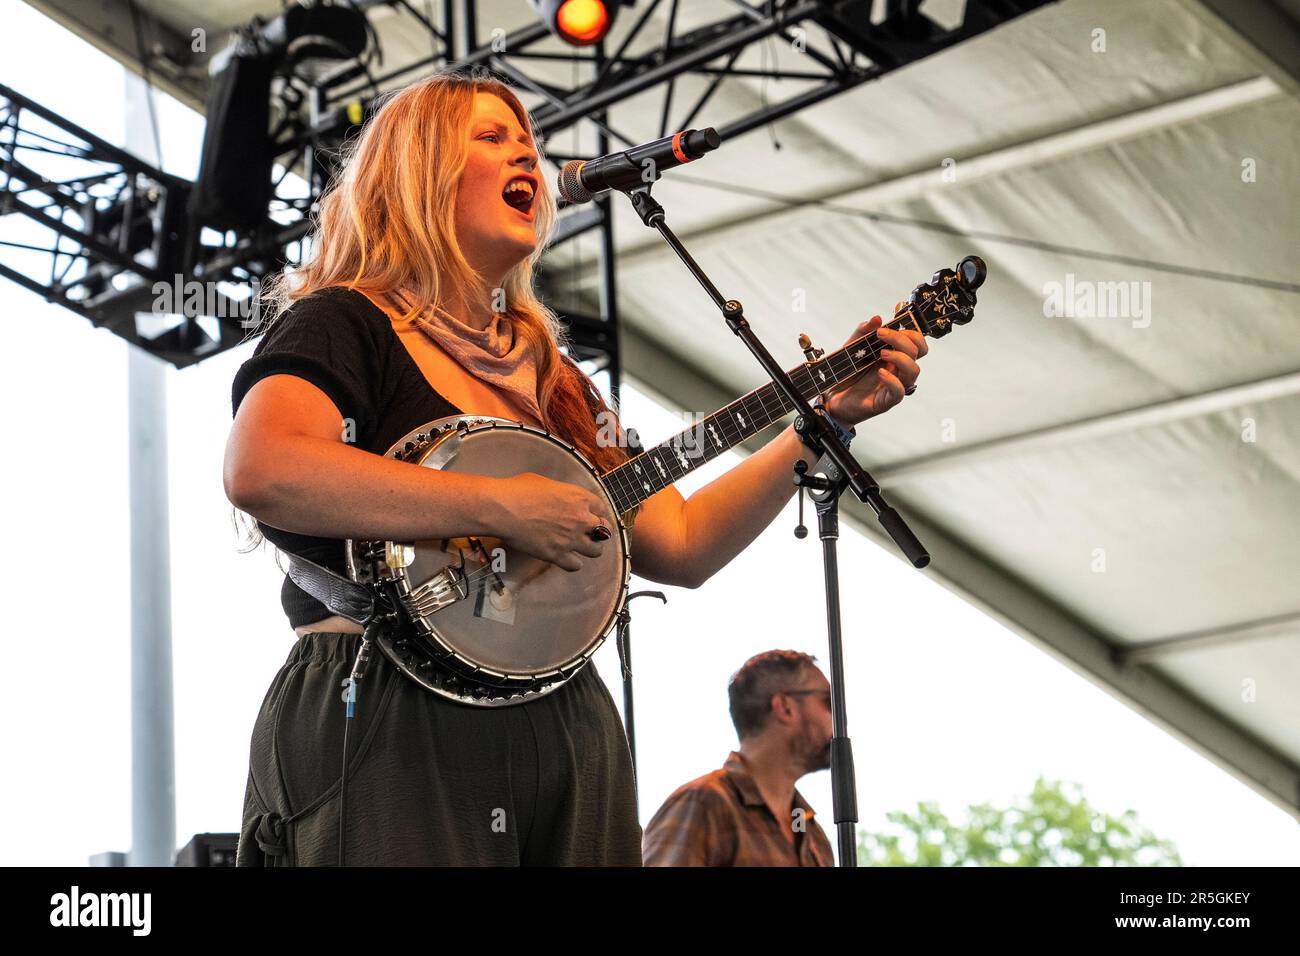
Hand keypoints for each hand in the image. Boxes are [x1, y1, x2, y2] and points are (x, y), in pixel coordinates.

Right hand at [493, 472, 612, 571]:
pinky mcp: (557, 555)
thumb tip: (556, 497)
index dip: (598, 513)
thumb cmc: (518, 491)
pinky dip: (572, 563)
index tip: (594, 517)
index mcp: (579, 497)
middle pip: (605, 531)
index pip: (602, 508)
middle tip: (591, 533)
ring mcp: (570, 539)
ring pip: (596, 551)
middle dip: (599, 532)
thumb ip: (559, 493)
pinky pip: (576, 565)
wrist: (503, 509)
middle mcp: (580, 519)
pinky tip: (566, 558)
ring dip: (590, 549)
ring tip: (581, 547)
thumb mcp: (544, 482)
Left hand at [823, 305, 927, 425]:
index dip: (911, 331)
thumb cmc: (846, 374)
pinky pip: (899, 392)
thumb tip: (877, 318)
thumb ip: (862, 332)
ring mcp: (893, 385)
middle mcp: (897, 369)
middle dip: (902, 339)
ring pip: (914, 371)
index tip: (892, 323)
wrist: (831, 397)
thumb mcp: (851, 348)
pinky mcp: (885, 401)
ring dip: (901, 358)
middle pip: (917, 352)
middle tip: (881, 335)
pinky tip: (880, 372)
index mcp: (893, 355)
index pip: (916, 342)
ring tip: (881, 353)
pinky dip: (892, 380)